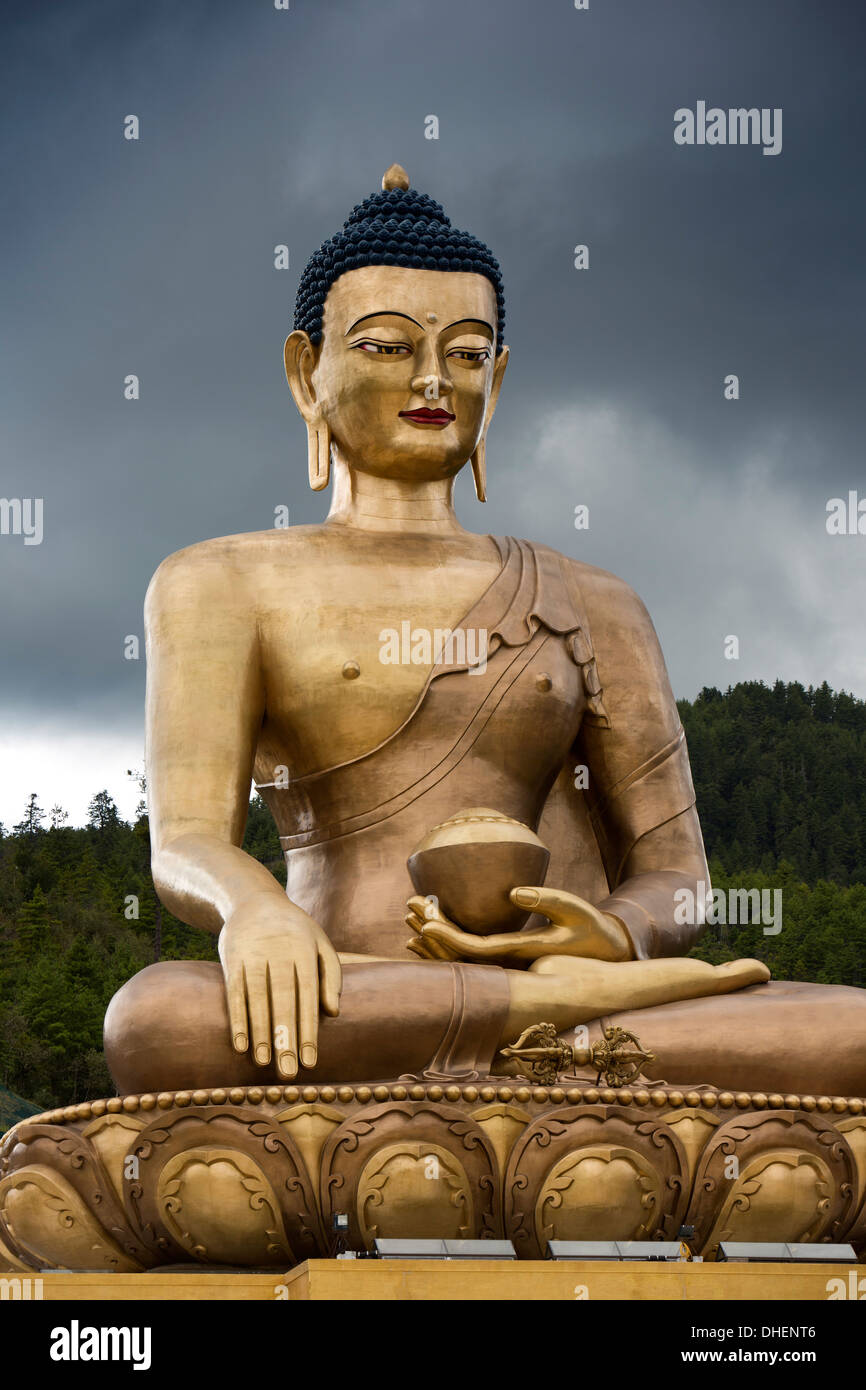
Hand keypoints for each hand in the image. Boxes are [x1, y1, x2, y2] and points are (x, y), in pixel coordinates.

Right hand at [218, 890, 341, 1079]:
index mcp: (305, 950)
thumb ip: (331, 975)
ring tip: (263, 1063)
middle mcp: (279, 952)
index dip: (309, 1029)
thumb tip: (333, 1013)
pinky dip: (237, 1019)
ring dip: (260, 1033)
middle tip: (289, 1072)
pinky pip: (234, 993)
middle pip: (283, 1001)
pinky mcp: (232, 959)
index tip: (310, 1061)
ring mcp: (253, 955)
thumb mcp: (320, 942)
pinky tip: (241, 1044)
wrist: (253, 899)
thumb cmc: (295, 929)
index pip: (308, 996)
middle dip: (285, 1038)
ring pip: (257, 1000)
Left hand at [405, 886, 631, 965]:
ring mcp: (507, 961)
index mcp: (520, 953)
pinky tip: (430, 931)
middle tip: (410, 904)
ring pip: (461, 956)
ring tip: (413, 911)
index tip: (424, 924)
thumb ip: (548, 899)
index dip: (448, 939)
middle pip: (460, 955)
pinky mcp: (508, 956)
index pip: (474, 951)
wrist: (607, 955)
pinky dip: (448, 941)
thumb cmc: (592, 929)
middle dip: (433, 932)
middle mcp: (508, 962)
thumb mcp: (575, 909)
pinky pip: (470, 953)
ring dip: (436, 936)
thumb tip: (513, 892)